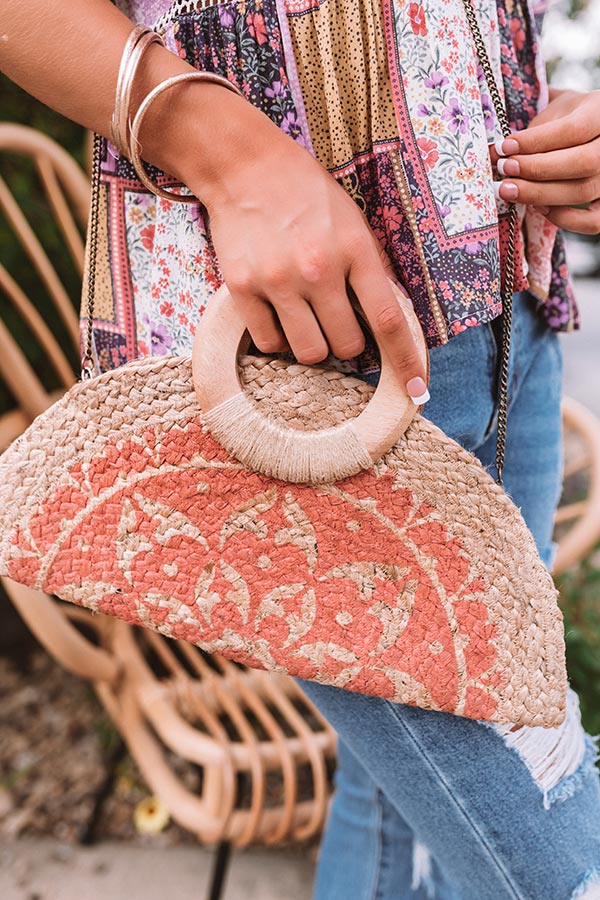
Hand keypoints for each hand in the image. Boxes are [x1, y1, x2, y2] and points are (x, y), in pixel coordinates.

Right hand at [187, 104, 428, 402]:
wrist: (245, 166)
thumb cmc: (306, 195)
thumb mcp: (352, 223)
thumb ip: (369, 270)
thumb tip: (387, 321)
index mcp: (355, 250)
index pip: (388, 320)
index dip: (405, 360)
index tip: (415, 391)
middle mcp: (318, 269)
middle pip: (346, 346)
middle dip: (347, 344)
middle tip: (335, 322)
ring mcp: (278, 280)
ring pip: (309, 353)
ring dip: (313, 346)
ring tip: (306, 320)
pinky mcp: (242, 288)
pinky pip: (269, 342)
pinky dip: (278, 339)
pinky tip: (278, 314)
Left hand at [489, 89, 599, 233]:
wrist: (589, 131)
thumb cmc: (566, 121)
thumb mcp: (554, 113)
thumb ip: (531, 132)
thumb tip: (495, 153)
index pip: (573, 130)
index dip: (535, 141)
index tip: (504, 147)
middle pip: (582, 163)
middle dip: (536, 170)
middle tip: (504, 171)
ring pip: (583, 191)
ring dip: (540, 194)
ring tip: (511, 190)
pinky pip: (593, 221)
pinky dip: (564, 219)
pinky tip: (539, 208)